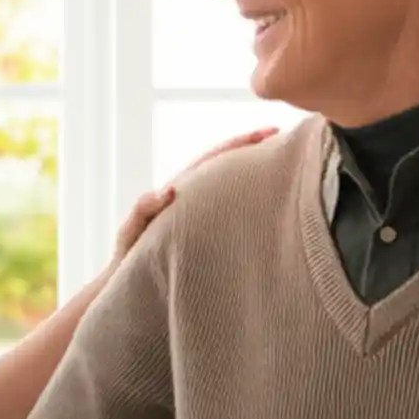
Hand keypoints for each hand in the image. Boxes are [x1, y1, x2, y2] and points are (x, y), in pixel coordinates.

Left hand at [112, 127, 278, 263]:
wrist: (129, 285)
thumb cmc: (129, 258)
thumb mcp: (131, 233)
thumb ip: (143, 210)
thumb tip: (170, 190)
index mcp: (178, 192)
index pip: (211, 161)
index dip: (237, 146)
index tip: (268, 133)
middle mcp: (192, 199)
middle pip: (226, 168)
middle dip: (253, 151)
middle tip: (286, 139)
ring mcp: (200, 216)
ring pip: (231, 189)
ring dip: (255, 175)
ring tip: (289, 165)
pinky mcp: (208, 235)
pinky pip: (232, 215)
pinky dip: (251, 205)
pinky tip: (275, 206)